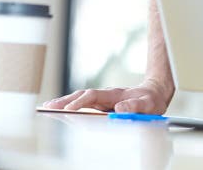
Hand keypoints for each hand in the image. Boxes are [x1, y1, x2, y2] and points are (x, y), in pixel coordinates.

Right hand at [42, 78, 172, 113]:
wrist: (155, 92)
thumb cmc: (151, 100)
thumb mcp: (148, 105)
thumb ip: (135, 107)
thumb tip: (119, 109)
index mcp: (115, 94)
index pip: (93, 96)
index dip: (80, 102)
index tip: (69, 109)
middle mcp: (106, 95)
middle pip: (82, 95)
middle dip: (65, 101)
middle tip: (48, 107)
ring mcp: (103, 98)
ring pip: (80, 98)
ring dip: (64, 102)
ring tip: (47, 107)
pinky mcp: (102, 103)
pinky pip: (83, 103)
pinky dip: (71, 105)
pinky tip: (61, 109)